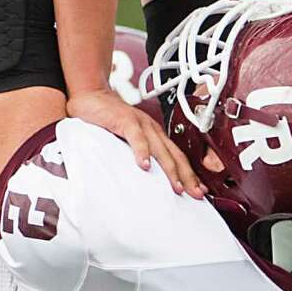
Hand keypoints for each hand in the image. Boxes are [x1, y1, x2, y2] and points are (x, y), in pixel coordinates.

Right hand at [66, 88, 205, 195]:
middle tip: (196, 195)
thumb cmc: (108, 119)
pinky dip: (142, 152)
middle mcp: (152, 129)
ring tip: (177, 187)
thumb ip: (135, 155)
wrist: (92, 95)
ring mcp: (141, 124)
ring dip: (171, 169)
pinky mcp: (125, 120)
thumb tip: (143, 179)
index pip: (177, 157)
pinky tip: (144, 166)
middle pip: (175, 156)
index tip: (199, 192)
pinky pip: (137, 138)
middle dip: (188, 177)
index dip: (189, 175)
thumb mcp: (126, 140)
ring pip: (161, 149)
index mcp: (155, 135)